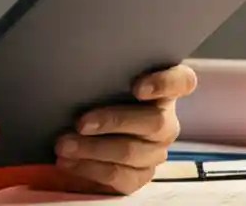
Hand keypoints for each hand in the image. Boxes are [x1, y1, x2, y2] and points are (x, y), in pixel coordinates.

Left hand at [54, 64, 197, 194]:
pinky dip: (90, 168)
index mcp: (163, 91)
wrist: (84, 137)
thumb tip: (76, 70)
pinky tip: (69, 161)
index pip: (182, 81)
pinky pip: (120, 176)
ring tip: (64, 144)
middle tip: (80, 122)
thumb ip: (103, 76)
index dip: (165, 83)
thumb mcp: (101, 84)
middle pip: (154, 122)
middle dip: (114, 121)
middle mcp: (165, 122)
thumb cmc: (95, 99)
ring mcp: (155, 151)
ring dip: (93, 148)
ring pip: (132, 151)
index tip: (138, 88)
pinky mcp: (140, 176)